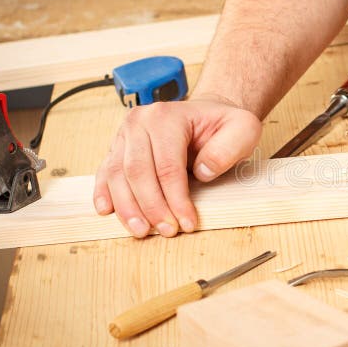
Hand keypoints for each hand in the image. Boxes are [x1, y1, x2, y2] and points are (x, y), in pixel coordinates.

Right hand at [93, 96, 260, 237]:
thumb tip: (202, 172)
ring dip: (128, 207)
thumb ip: (228, 149)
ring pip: (118, 175)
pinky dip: (104, 192)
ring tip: (141, 231)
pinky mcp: (118, 147)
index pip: (167, 165)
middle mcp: (140, 121)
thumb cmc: (222, 125)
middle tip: (167, 231)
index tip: (187, 222)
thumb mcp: (243, 129)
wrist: (206, 115)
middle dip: (152, 207)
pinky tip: (107, 210)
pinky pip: (106, 172)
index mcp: (168, 116)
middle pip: (138, 171)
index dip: (176, 198)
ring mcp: (125, 133)